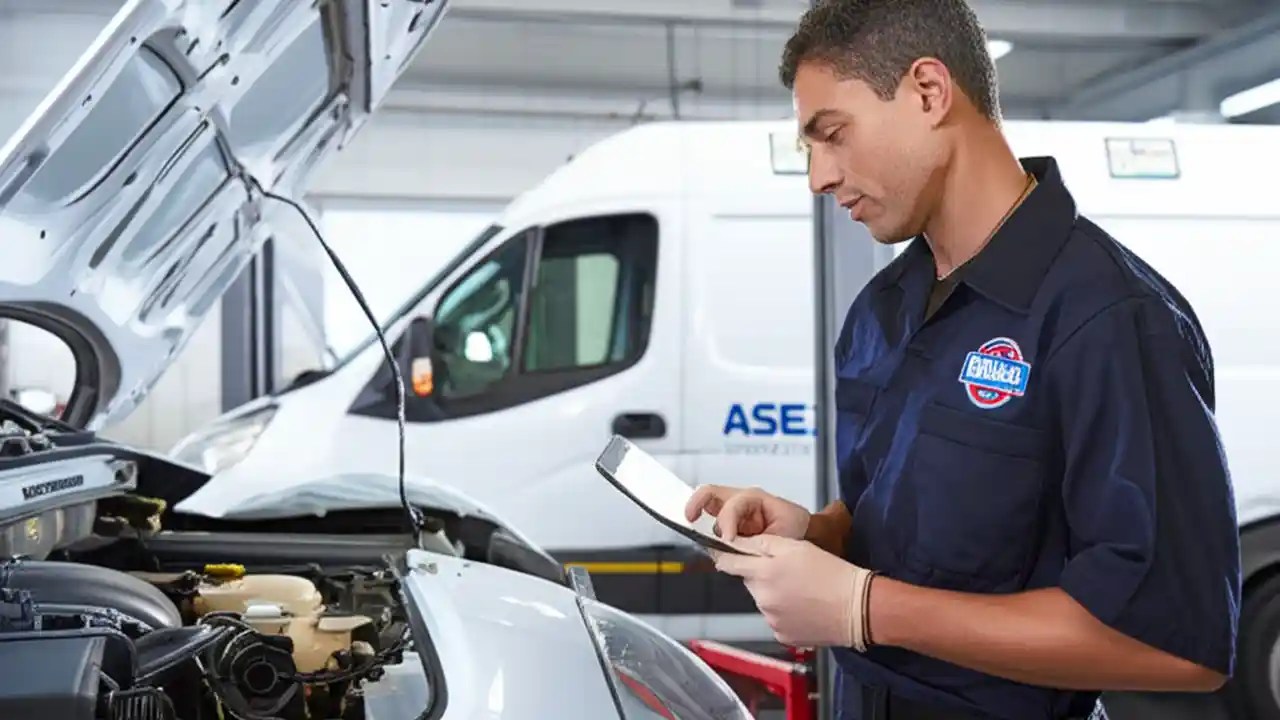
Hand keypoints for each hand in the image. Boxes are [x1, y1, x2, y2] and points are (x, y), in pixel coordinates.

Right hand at [684, 485, 810, 540]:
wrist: (804, 534)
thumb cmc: (796, 529)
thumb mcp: (782, 536)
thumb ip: (757, 542)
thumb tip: (736, 549)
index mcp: (755, 498)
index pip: (733, 504)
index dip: (727, 521)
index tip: (728, 539)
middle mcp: (741, 501)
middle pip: (710, 493)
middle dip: (696, 503)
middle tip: (689, 518)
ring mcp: (733, 511)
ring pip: (707, 509)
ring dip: (705, 526)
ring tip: (714, 545)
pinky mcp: (730, 524)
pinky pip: (712, 525)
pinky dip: (707, 535)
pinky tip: (712, 546)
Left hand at [714, 535, 873, 649]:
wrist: (857, 608)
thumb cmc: (833, 574)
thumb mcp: (798, 546)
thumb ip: (765, 542)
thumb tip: (741, 542)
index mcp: (764, 572)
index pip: (728, 563)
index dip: (724, 555)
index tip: (722, 552)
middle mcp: (763, 597)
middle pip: (749, 582)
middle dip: (761, 575)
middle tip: (788, 572)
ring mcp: (771, 619)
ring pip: (763, 600)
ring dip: (775, 594)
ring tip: (802, 590)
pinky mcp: (782, 634)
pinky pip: (775, 619)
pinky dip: (785, 613)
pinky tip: (805, 606)